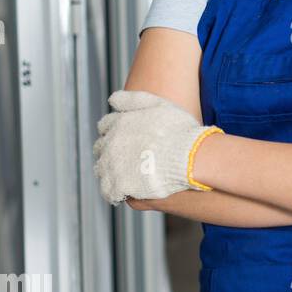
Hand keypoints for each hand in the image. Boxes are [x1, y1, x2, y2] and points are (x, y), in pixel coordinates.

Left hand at [92, 90, 222, 204]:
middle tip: (127, 158)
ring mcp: (113, 166)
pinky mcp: (119, 186)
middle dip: (111, 152)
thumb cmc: (180, 131)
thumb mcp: (158, 104)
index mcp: (118, 123)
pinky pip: (109, 192)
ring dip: (111, 172)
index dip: (115, 131)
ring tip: (128, 176)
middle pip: (101, 149)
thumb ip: (133, 99)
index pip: (106, 126)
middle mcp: (110, 144)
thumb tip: (112, 99)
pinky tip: (126, 192)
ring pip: (103, 171)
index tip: (125, 138)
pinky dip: (115, 192)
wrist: (190, 157)